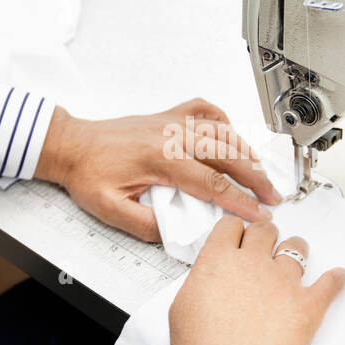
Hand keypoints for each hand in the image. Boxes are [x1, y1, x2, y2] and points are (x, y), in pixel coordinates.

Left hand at [35, 99, 281, 241]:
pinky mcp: (166, 116)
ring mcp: (171, 122)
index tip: (259, 215)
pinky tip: (230, 133)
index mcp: (162, 159)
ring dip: (246, 152)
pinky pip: (204, 110)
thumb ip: (145, 225)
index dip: (240, 202)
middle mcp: (171, 135)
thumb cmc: (88, 174)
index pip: (213, 184)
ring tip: (262, 173)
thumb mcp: (110, 209)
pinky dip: (222, 120)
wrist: (70, 145)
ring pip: (222, 132)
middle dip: (256, 177)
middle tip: (274, 196)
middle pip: (227, 155)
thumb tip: (174, 234)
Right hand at [168, 217, 344, 344]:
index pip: (231, 227)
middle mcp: (252, 264)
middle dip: (264, 237)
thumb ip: (199, 284)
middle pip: (265, 232)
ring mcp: (283, 283)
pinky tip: (338, 278)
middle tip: (265, 247)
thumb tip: (208, 281)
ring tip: (296, 259)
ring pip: (297, 248)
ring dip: (296, 251)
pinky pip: (330, 284)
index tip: (238, 239)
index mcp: (218, 262)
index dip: (235, 233)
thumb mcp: (182, 309)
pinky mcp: (308, 306)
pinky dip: (336, 280)